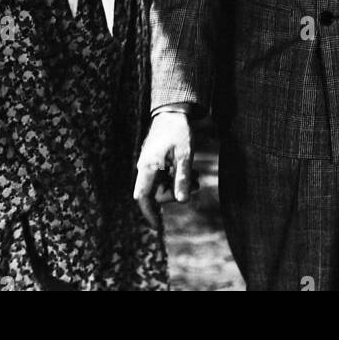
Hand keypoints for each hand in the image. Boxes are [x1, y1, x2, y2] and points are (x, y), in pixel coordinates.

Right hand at [133, 111, 192, 226]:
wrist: (173, 112)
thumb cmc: (178, 132)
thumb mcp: (185, 156)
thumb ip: (182, 179)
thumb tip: (181, 201)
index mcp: (148, 167)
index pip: (143, 197)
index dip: (149, 214)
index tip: (158, 228)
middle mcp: (145, 168)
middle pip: (156, 193)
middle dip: (175, 194)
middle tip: (195, 183)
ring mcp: (150, 165)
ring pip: (162, 185)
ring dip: (178, 185)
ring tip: (195, 176)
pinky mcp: (156, 162)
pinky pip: (164, 177)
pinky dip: (177, 178)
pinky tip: (190, 172)